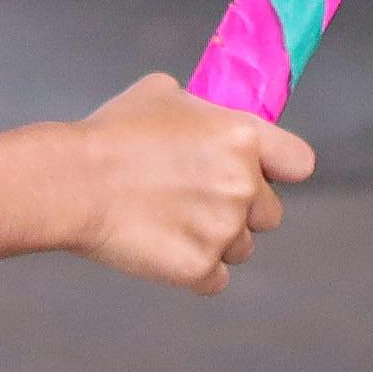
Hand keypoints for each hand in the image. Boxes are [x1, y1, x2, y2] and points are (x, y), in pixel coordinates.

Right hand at [69, 75, 310, 293]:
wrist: (72, 182)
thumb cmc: (112, 133)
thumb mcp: (164, 93)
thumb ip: (205, 108)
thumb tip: (213, 116)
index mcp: (243, 137)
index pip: (299, 164)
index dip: (279, 170)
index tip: (260, 174)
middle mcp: (243, 184)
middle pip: (269, 214)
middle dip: (239, 211)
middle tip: (194, 200)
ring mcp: (224, 230)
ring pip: (241, 248)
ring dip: (215, 241)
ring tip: (168, 221)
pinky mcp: (199, 267)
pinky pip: (214, 279)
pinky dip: (193, 270)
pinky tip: (162, 246)